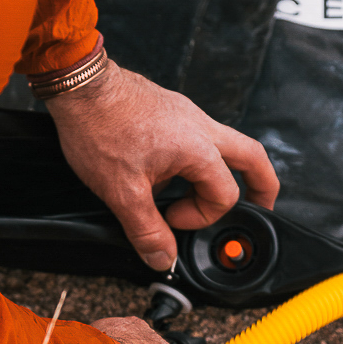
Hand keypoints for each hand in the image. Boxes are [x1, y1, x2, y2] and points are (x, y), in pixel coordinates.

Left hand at [46, 62, 278, 272]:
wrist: (80, 87)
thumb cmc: (99, 127)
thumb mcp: (122, 192)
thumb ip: (146, 229)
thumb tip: (162, 257)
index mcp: (198, 148)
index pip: (224, 195)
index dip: (200, 217)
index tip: (172, 220)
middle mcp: (201, 126)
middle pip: (252, 157)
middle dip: (262, 185)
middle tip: (260, 207)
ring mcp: (187, 114)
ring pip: (224, 145)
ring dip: (217, 174)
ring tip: (200, 195)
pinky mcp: (171, 109)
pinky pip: (197, 137)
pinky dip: (194, 159)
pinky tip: (166, 172)